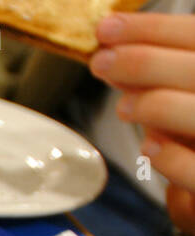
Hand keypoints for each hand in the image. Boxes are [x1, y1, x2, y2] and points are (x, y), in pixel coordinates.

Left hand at [91, 13, 194, 232]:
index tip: (106, 28)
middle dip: (144, 62)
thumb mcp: (184, 98)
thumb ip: (159, 78)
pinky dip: (171, 157)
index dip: (152, 29)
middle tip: (101, 63)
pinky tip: (149, 148)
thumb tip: (114, 53)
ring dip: (156, 105)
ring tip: (124, 108)